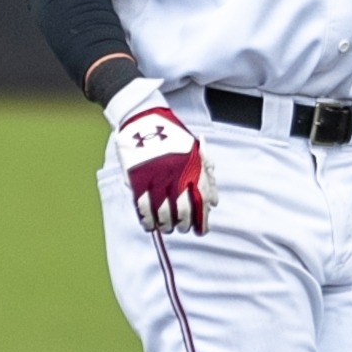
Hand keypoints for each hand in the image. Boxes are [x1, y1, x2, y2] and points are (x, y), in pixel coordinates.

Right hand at [105, 78, 218, 233]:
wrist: (145, 121)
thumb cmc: (173, 138)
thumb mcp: (195, 152)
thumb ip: (206, 177)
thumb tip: (214, 203)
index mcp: (194, 167)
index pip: (201, 201)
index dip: (202, 220)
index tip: (202, 230)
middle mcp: (177, 174)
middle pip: (182, 211)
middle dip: (183, 224)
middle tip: (182, 228)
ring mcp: (156, 178)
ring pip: (162, 212)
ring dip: (166, 225)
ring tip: (168, 228)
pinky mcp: (137, 180)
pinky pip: (143, 207)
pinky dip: (147, 220)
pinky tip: (150, 224)